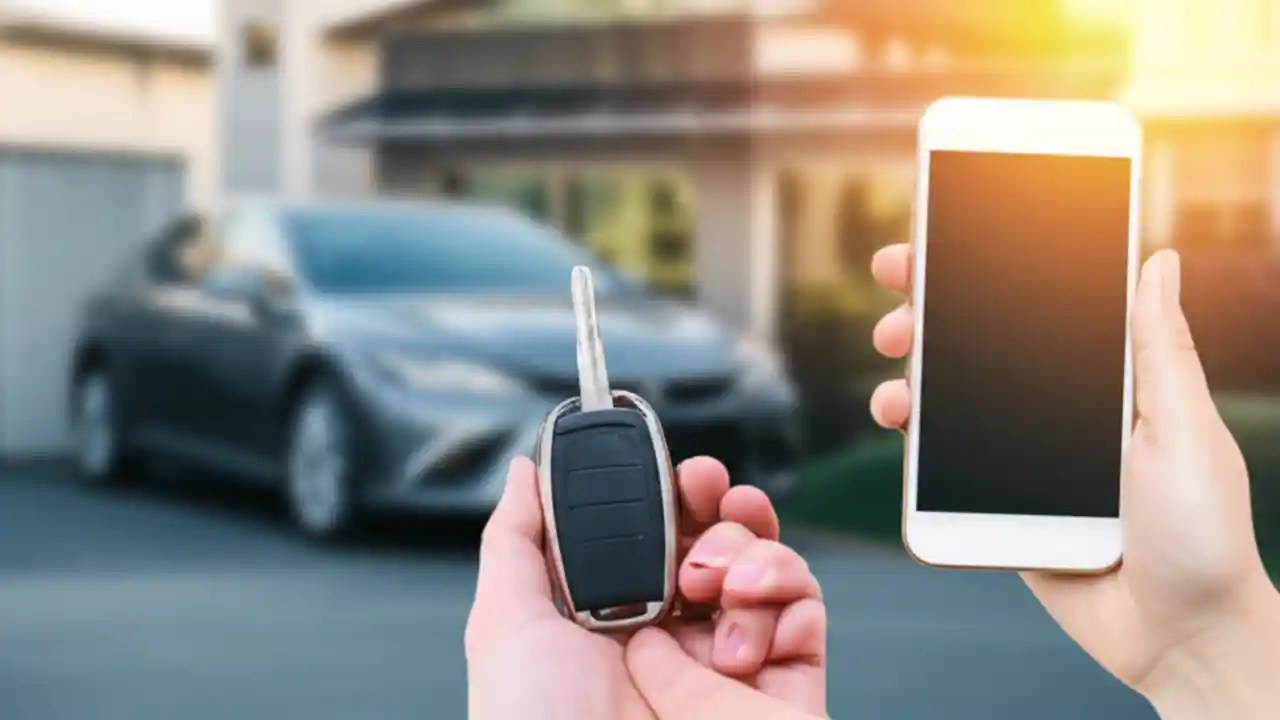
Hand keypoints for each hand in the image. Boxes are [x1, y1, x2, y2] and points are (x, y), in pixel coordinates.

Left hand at [466, 456, 825, 718]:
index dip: (681, 496)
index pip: (665, 536)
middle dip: (727, 508)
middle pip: (728, 544)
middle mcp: (678, 637)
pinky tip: (737, 633)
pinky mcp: (778, 693)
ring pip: (772, 571)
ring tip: (718, 582)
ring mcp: (730, 665)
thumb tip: (523, 472)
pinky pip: (805, 619)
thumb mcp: (507, 624)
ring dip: (753, 552)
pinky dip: (784, 601)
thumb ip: (517, 539)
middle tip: (712, 500)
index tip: (682, 473)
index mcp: (617, 614)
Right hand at [869, 245, 1279, 716]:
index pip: (1038, 311)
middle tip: (898, 281)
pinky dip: (914, 436)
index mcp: (1107, 384)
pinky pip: (945, 463)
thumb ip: (1158, 349)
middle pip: (983, 345)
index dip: (990, 270)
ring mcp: (1025, 461)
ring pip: (954, 399)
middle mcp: (1060, 415)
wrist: (1178, 639)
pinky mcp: (998, 505)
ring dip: (913, 369)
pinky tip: (899, 418)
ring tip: (894, 361)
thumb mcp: (1185, 430)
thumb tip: (1159, 260)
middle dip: (933, 305)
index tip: (945, 236)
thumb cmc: (1203, 537)